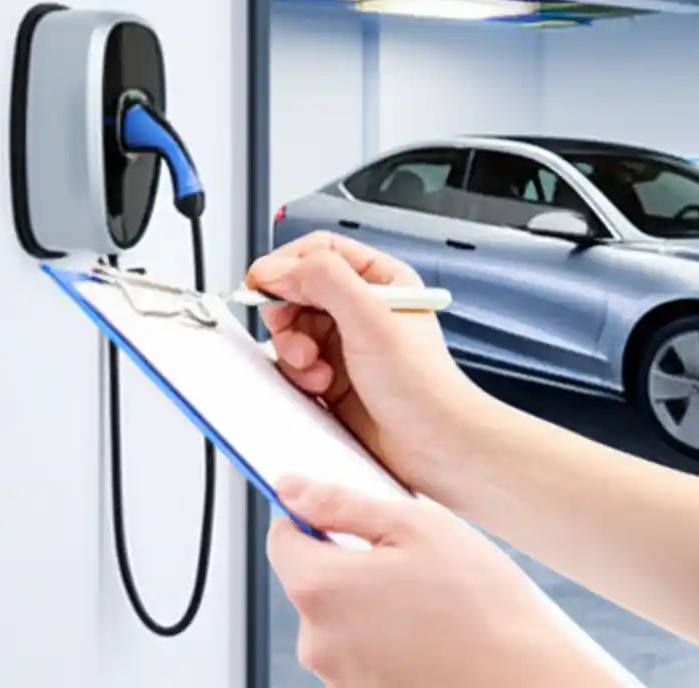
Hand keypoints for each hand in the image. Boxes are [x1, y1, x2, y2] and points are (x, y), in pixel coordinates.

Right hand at [246, 231, 491, 495]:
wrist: (434, 447)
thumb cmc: (423, 387)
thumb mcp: (372, 320)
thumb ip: (325, 281)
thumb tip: (278, 267)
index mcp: (380, 280)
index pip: (320, 252)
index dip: (288, 264)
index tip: (264, 284)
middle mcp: (361, 308)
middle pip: (297, 291)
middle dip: (288, 316)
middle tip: (298, 339)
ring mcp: (345, 343)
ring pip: (291, 330)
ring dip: (294, 352)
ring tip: (317, 372)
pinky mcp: (333, 376)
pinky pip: (295, 364)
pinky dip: (299, 376)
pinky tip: (322, 389)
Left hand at [267, 477, 622, 687]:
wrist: (524, 679)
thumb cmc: (482, 606)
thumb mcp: (417, 526)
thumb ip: (342, 502)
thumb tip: (292, 487)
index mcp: (321, 588)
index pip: (281, 537)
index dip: (311, 515)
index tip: (346, 514)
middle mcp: (318, 641)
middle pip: (312, 581)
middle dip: (349, 562)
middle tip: (408, 557)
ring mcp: (339, 678)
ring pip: (339, 619)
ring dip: (370, 604)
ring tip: (428, 600)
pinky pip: (360, 654)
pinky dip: (385, 639)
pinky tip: (429, 632)